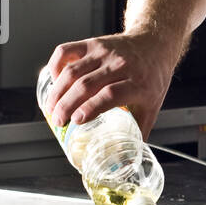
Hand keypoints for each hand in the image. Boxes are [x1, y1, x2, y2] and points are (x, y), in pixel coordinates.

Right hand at [45, 30, 178, 137]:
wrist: (155, 45)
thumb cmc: (152, 78)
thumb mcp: (152, 105)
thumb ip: (140, 130)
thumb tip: (129, 161)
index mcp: (138, 83)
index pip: (110, 95)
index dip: (90, 108)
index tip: (76, 121)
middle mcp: (120, 65)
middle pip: (86, 85)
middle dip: (66, 105)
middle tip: (58, 121)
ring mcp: (104, 52)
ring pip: (73, 70)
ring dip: (57, 91)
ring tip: (51, 108)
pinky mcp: (92, 43)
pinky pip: (66, 51)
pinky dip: (55, 66)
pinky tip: (54, 83)